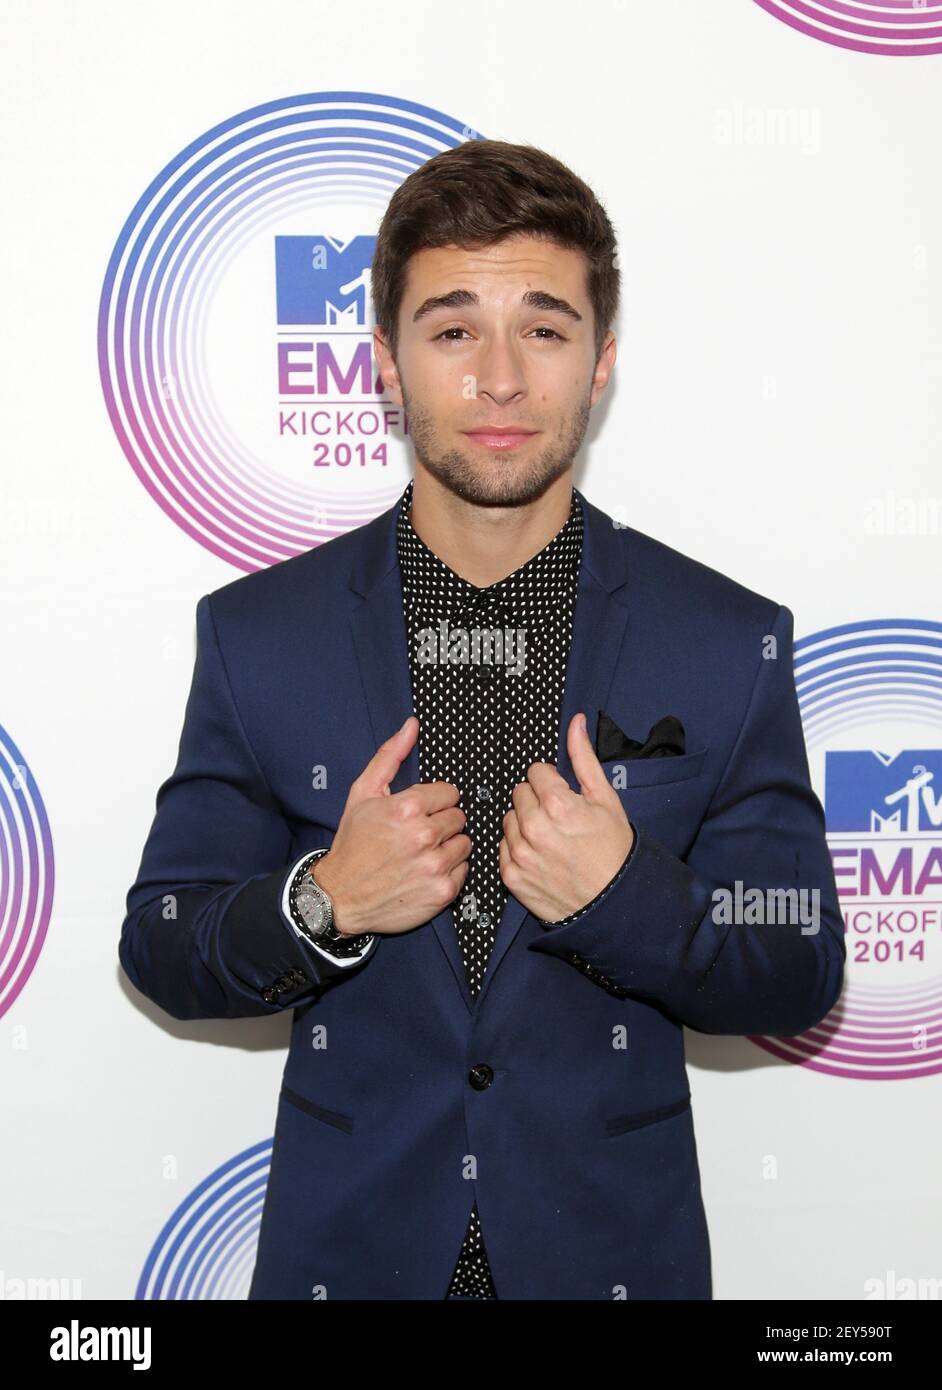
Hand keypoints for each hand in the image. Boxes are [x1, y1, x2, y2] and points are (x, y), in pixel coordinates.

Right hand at [312, 716, 470, 937]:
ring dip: (448, 847)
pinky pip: (464, 871)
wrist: (340, 897)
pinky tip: (426, 873)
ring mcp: (435, 866)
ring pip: (465, 843)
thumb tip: (411, 725)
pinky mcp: (442, 892)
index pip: (449, 793)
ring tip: (422, 854)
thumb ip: (390, 756)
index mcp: (406, 808)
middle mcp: (423, 836)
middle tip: (417, 835)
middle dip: (441, 823)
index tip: (417, 813)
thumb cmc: (352, 843)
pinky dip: (449, 872)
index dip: (433, 802)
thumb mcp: (363, 793)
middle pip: (459, 817)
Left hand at [498, 712, 633, 921]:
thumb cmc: (614, 848)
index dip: (551, 782)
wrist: (614, 902)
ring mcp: (520, 854)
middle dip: (537, 800)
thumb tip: (576, 721)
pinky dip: (518, 848)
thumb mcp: (606, 798)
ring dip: (526, 824)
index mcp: (557, 805)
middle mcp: (534, 828)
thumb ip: (584, 757)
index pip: (535, 772)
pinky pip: (503, 847)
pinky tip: (541, 856)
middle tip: (559, 819)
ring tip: (551, 839)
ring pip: (509, 819)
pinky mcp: (511, 877)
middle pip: (520, 793)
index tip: (564, 796)